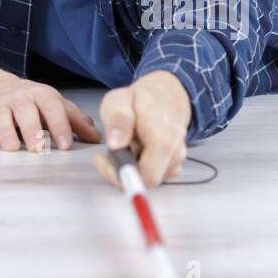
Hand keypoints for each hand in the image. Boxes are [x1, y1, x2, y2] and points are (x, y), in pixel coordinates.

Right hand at [0, 65, 101, 150]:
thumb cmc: (29, 101)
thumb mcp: (53, 105)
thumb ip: (74, 120)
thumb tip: (97, 137)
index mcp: (41, 96)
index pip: (53, 108)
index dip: (60, 126)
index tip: (66, 145)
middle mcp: (19, 99)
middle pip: (26, 112)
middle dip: (32, 130)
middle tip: (39, 149)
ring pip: (1, 118)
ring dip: (6, 133)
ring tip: (11, 148)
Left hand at [92, 71, 192, 187]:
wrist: (165, 97)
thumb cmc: (140, 100)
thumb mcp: (119, 100)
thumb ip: (119, 119)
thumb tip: (117, 145)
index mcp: (162, 133)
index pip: (148, 172)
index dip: (123, 173)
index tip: (101, 159)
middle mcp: (174, 148)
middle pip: (146, 180)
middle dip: (123, 171)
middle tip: (109, 153)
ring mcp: (176, 158)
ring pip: (147, 178)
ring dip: (130, 167)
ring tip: (124, 146)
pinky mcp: (173, 165)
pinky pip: (152, 176)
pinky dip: (139, 168)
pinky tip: (134, 151)